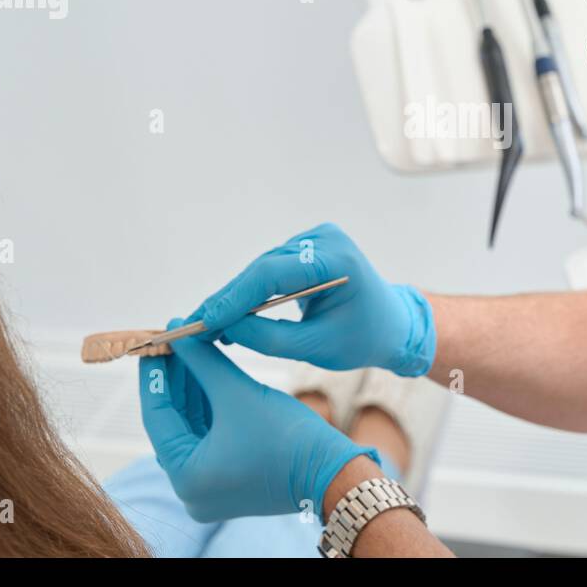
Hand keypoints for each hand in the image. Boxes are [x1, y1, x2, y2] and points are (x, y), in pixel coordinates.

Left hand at [138, 319, 380, 521]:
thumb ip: (202, 362)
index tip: (154, 343)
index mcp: (185, 477)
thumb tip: (176, 332)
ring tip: (194, 351)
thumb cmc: (287, 437)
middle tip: (176, 342)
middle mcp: (190, 491)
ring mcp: (210, 488)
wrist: (332, 470)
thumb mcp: (237, 392)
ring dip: (193, 391)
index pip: (157, 416)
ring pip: (192, 429)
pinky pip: (209, 439)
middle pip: (174, 423)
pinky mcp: (229, 481)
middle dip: (177, 381)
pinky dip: (209, 409)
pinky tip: (210, 375)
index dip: (155, 375)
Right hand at [193, 222, 434, 375]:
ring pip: (262, 269)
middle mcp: (324, 240)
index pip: (273, 273)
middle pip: (263, 269)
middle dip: (228, 300)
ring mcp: (315, 239)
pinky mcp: (307, 247)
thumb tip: (225, 328)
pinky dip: (250, 292)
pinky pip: (270, 269)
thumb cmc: (362, 338)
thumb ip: (269, 338)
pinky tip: (230, 314)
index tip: (205, 320)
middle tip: (195, 327)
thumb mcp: (316, 347)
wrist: (391, 324)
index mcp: (336, 261)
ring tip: (208, 326)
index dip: (234, 297)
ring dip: (236, 297)